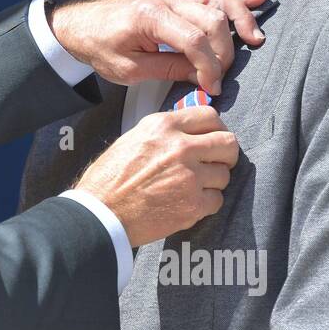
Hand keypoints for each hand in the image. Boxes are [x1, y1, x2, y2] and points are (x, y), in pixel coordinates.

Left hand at [49, 0, 267, 93]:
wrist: (82, 25)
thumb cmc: (101, 46)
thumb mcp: (129, 69)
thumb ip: (168, 69)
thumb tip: (202, 76)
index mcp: (150, 18)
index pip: (194, 41)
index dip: (209, 67)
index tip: (211, 88)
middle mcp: (166, 0)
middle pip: (212, 21)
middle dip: (224, 52)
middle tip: (220, 77)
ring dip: (241, 18)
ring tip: (255, 39)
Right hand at [74, 105, 237, 246]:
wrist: (101, 213)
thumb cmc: (109, 179)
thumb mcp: (133, 139)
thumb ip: (164, 133)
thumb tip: (189, 132)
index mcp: (163, 126)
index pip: (210, 116)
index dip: (216, 128)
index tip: (214, 138)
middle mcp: (180, 147)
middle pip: (228, 143)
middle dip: (225, 154)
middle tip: (215, 163)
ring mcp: (189, 177)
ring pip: (224, 174)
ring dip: (213, 182)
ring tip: (192, 187)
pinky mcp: (193, 204)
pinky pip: (217, 200)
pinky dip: (206, 204)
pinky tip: (187, 203)